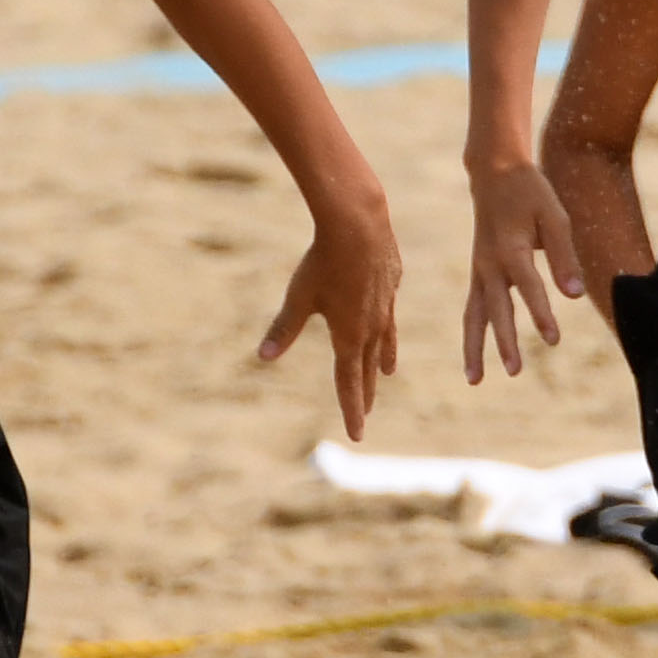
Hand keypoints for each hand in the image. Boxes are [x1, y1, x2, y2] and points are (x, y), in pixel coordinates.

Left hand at [260, 202, 402, 440]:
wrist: (359, 222)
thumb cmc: (323, 261)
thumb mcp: (298, 296)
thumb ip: (284, 328)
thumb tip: (264, 356)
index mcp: (350, 336)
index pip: (350, 383)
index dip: (352, 410)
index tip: (357, 434)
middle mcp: (373, 326)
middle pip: (369, 367)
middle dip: (366, 392)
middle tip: (367, 414)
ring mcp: (387, 304)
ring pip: (386, 341)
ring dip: (384, 361)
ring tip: (388, 374)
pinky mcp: (393, 281)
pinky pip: (390, 309)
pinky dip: (387, 322)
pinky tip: (385, 318)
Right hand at [461, 159, 583, 383]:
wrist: (495, 173)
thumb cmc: (531, 193)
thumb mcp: (554, 216)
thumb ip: (564, 256)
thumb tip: (576, 297)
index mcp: (510, 247)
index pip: (528, 286)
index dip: (541, 313)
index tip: (553, 340)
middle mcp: (489, 263)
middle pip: (495, 308)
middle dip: (504, 340)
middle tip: (515, 371)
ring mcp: (479, 270)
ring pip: (473, 315)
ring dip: (475, 347)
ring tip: (475, 380)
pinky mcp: (478, 273)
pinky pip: (471, 309)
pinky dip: (471, 334)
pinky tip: (475, 360)